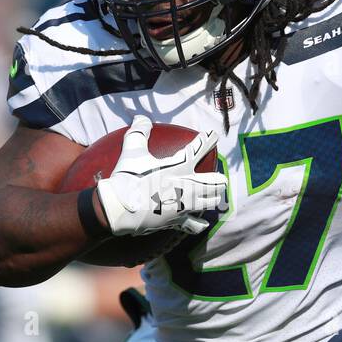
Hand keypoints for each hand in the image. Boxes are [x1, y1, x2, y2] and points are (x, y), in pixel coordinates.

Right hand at [95, 115, 227, 235]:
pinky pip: (193, 224)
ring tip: (216, 197)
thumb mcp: (132, 151)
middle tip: (222, 178)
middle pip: (213, 183)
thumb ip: (138, 133)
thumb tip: (141, 117)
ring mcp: (184, 206)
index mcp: (178, 167)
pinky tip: (202, 224)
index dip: (207, 140)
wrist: (119, 208)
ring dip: (213, 198)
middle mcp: (186, 186)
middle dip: (219, 179)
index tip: (213, 136)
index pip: (197, 149)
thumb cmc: (127, 179)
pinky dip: (198, 223)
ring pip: (209, 202)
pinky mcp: (176, 220)